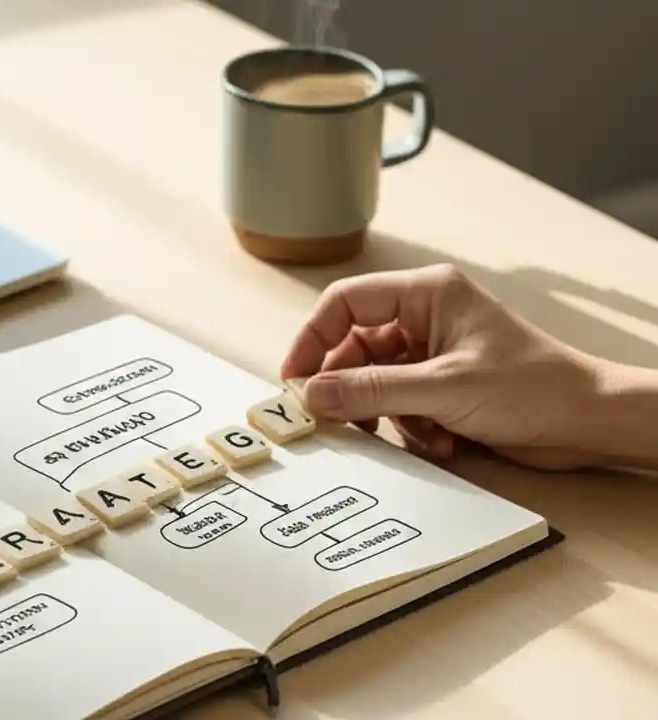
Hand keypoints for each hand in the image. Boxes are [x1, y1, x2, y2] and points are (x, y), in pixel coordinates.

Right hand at [279, 264, 606, 469]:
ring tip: (415, 432)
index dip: (312, 340)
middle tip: (334, 421)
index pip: (345, 303)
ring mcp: (432, 352)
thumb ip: (372, 390)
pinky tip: (442, 440)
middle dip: (349, 388)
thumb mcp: (443, 389)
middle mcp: (424, 316)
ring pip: (373, 381)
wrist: (589, 423)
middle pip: (353, 347)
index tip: (294, 380)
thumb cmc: (536, 387)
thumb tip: (312, 394)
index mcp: (426, 293)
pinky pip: (397, 404)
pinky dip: (410, 427)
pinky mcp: (439, 385)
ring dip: (386, 414)